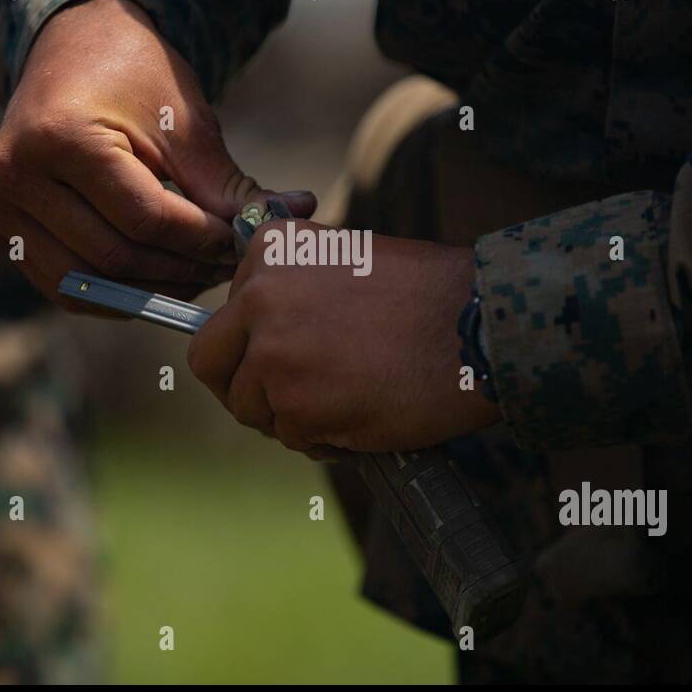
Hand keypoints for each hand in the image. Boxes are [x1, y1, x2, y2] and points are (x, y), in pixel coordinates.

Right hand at [0, 0, 315, 310]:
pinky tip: (158, 276)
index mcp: (60, 138)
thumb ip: (231, 184)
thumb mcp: (186, 123)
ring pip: (89, 284)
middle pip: (116, 259)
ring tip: (197, 270)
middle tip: (227, 264)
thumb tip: (299, 214)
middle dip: (182, 270)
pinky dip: (116, 293)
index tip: (241, 240)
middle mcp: (14, 178)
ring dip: (152, 289)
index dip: (202, 240)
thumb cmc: (135, 78)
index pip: (146, 218)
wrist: (72, 48)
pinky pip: (65, 287)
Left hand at [187, 221, 500, 452]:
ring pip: (251, 408)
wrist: (480, 326)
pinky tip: (363, 418)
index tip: (280, 353)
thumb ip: (292, 288)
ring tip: (346, 401)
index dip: (248, 342)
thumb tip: (253, 331)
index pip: (222, 313)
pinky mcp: (298, 407)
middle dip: (244, 385)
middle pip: (211, 362)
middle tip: (286, 396)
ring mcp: (274, 355)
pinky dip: (324, 439)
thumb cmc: (428, 294)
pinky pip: (293, 438)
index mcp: (270, 252)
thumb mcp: (345, 261)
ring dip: (290, 416)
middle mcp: (259, 298)